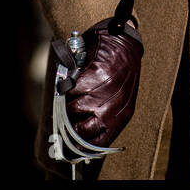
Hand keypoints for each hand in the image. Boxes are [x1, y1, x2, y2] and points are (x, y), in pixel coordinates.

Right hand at [65, 17, 143, 147]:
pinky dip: (69, 85)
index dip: (80, 145)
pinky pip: (71, 90)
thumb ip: (104, 118)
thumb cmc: (120, 74)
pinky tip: (76, 79)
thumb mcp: (120, 101)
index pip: (97, 143)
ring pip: (72, 109)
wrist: (123, 44)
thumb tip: (80, 134)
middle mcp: (111, 109)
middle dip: (70, 125)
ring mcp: (102, 94)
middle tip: (66, 117)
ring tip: (75, 93)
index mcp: (120, 117)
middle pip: (80, 130)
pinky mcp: (92, 77)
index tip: (70, 143)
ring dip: (68, 102)